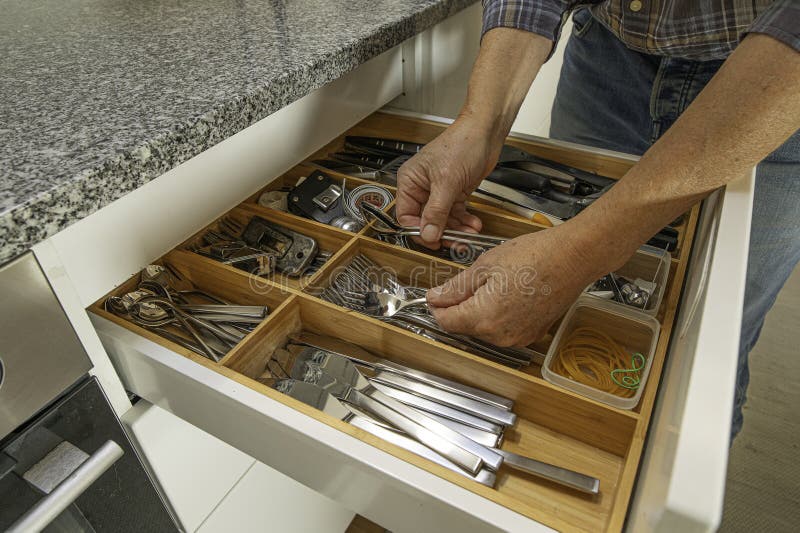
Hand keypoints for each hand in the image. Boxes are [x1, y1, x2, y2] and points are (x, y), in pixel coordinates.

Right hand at [396, 117, 502, 247]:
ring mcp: (439, 191)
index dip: (418, 231)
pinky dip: (465, 221)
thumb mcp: (447, 182)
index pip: (406, 215)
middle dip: (441, 232)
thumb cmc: (462, 144)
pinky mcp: (454, 192)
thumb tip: (428, 234)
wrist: (485, 133)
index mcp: (410, 181)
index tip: (432, 241)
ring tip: (468, 235)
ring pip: (443, 220)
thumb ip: (436, 212)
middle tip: (454, 243)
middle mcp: (421, 187)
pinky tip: (473, 224)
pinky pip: (456, 213)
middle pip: (426, 221)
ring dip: (457, 229)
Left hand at [426, 227, 597, 346]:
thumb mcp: (486, 265)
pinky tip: (508, 291)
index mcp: (484, 318)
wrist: (574, 258)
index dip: (437, 306)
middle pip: (464, 326)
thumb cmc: (536, 256)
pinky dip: (499, 314)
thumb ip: (456, 286)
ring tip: (494, 282)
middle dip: (460, 306)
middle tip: (469, 280)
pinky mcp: (532, 333)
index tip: (436, 295)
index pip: (446, 321)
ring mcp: (518, 337)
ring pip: (484, 328)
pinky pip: (504, 328)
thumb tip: (436, 297)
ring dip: (480, 310)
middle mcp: (500, 335)